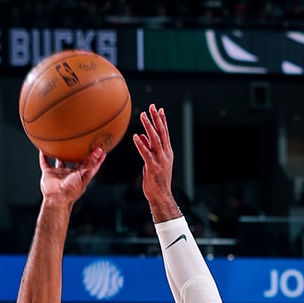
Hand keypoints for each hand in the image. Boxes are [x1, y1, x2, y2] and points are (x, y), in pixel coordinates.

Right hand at [38, 148, 104, 205]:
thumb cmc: (72, 189)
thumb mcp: (85, 174)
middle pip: (75, 163)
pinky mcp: (49, 174)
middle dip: (78, 155)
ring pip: (60, 162)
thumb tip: (99, 151)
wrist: (57, 197)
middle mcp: (70, 175)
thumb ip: (91, 162)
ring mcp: (59, 174)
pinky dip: (43, 156)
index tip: (100, 150)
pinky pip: (45, 162)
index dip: (96, 159)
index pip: (90, 166)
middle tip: (82, 144)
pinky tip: (43, 149)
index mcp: (80, 176)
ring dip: (60, 155)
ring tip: (62, 145)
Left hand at [132, 104, 178, 221]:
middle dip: (157, 118)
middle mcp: (165, 154)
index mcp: (167, 152)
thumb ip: (148, 149)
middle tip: (152, 107)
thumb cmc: (156, 180)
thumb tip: (142, 136)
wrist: (161, 196)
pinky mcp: (153, 167)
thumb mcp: (153, 162)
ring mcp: (160, 160)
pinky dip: (141, 144)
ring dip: (149, 126)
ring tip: (143, 116)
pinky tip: (136, 137)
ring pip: (155, 140)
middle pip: (161, 133)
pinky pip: (146, 153)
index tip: (158, 109)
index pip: (165, 133)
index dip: (162, 120)